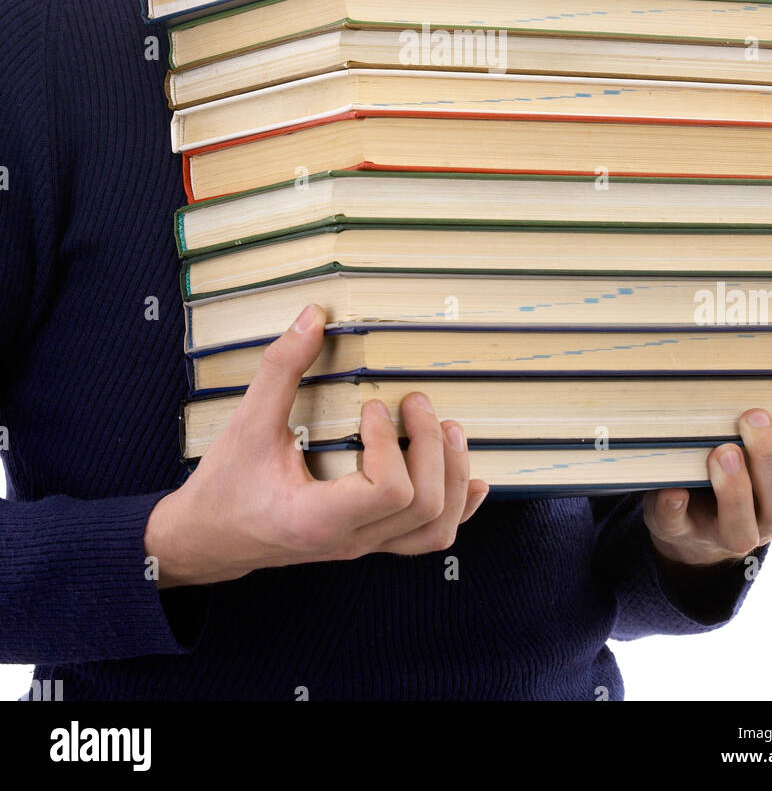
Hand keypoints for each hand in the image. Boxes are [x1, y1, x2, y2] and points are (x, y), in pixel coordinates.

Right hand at [144, 302, 489, 586]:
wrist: (208, 539)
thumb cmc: (224, 486)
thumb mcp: (246, 424)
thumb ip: (281, 369)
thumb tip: (313, 316)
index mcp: (318, 519)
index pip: (389, 492)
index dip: (392, 443)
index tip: (373, 407)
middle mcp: (349, 541)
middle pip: (424, 506)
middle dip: (432, 447)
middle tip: (415, 403)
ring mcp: (363, 546)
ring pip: (435, 529)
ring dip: (453, 476)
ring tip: (449, 431)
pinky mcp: (369, 541)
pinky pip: (426, 538)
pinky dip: (459, 508)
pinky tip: (473, 481)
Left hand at [642, 408, 771, 578]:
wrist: (694, 521)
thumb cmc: (739, 472)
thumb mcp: (761, 458)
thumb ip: (770, 436)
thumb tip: (760, 391)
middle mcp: (766, 528)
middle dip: (771, 460)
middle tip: (753, 417)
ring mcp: (723, 536)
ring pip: (742, 532)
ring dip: (735, 489)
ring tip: (722, 450)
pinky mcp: (682, 534)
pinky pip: (678, 528)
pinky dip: (675, 509)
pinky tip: (674, 488)